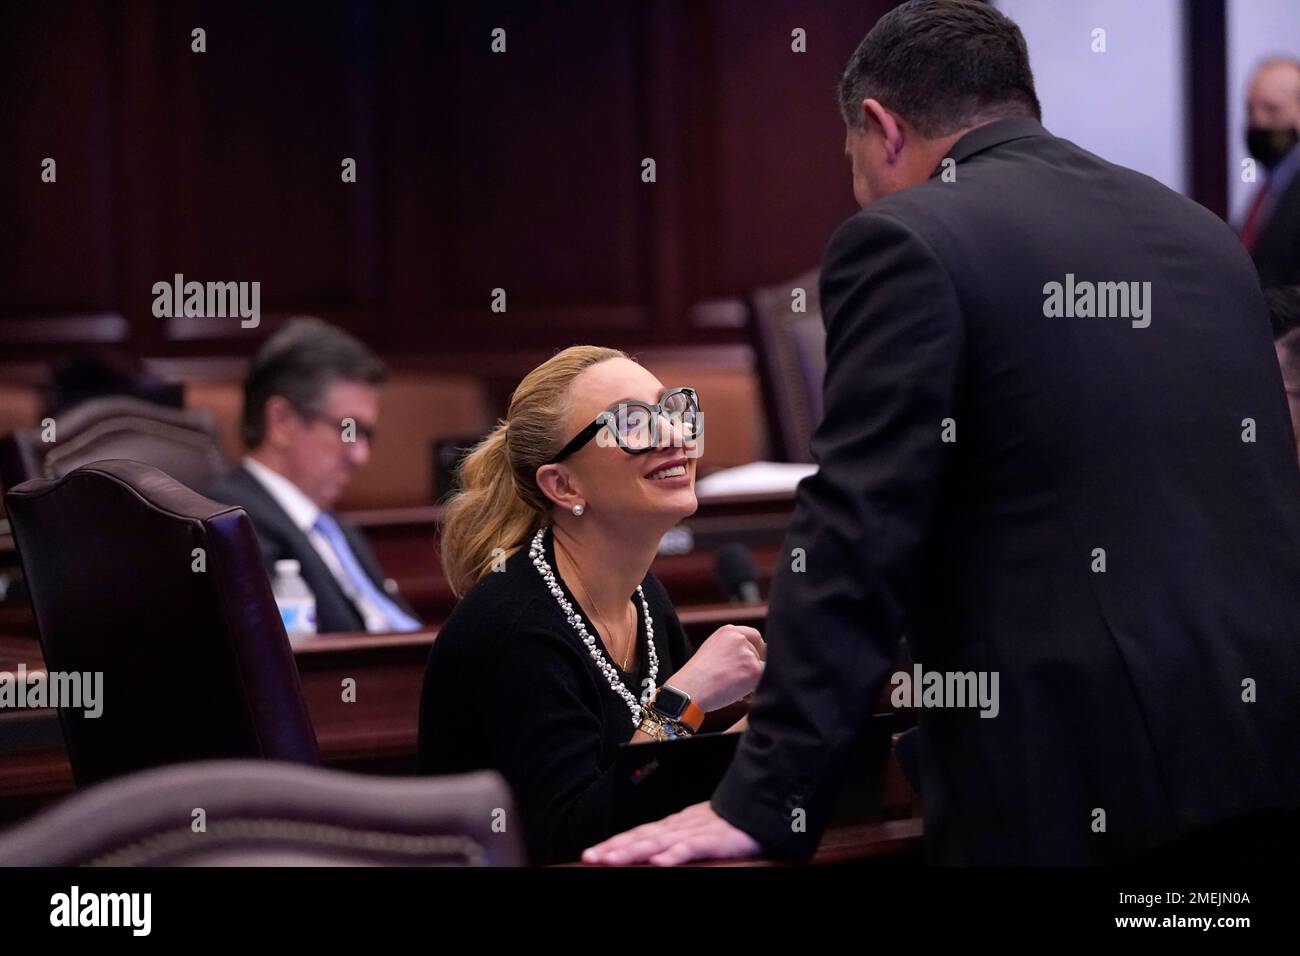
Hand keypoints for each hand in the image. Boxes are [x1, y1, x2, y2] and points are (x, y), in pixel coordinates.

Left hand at [582, 801, 761, 865]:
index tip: (591, 853)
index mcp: (676, 823)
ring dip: (632, 851)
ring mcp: (696, 830)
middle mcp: (680, 825)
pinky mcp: (715, 838)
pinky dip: (673, 855)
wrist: (765, 805)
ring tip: (609, 860)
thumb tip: (654, 852)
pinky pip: (691, 848)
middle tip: (588, 857)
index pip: (639, 833)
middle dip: (614, 847)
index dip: (615, 842)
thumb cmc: (734, 823)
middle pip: (642, 836)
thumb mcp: (700, 830)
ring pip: (658, 841)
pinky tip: (657, 863)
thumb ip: (678, 839)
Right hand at [666, 624, 764, 711]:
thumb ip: (733, 648)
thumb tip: (758, 658)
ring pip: (762, 669)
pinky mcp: (754, 670)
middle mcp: (739, 638)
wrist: (689, 690)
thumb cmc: (698, 678)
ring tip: (732, 689)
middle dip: (753, 668)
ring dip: (752, 681)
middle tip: (736, 681)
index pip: (754, 636)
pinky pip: (763, 682)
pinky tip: (737, 695)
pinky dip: (753, 691)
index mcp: (728, 631)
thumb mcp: (713, 651)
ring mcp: (747, 654)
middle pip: (761, 654)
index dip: (756, 651)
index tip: (751, 663)